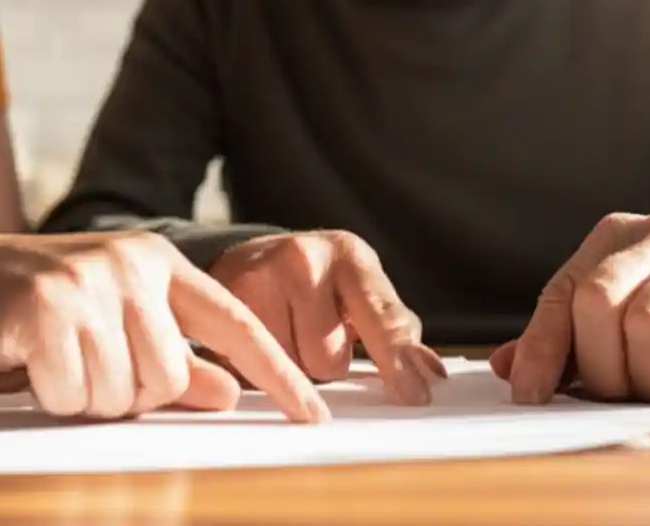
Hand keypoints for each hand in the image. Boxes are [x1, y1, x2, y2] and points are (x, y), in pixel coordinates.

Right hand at [0, 231, 328, 422]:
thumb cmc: (42, 305)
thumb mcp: (116, 323)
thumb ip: (176, 357)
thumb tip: (228, 394)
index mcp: (159, 264)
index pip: (236, 324)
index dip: (276, 373)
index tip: (313, 415)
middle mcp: (131, 265)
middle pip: (170, 378)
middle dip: (129, 395)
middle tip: (87, 368)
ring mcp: (87, 283)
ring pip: (121, 393)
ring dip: (86, 397)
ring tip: (56, 360)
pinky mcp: (45, 308)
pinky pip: (71, 392)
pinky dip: (51, 395)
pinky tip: (30, 363)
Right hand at [209, 231, 445, 404]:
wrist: (252, 255)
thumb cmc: (320, 281)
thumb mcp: (362, 289)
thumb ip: (395, 329)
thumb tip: (429, 374)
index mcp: (349, 254)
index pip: (381, 317)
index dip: (399, 362)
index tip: (415, 395)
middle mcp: (302, 259)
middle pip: (329, 362)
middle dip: (327, 362)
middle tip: (314, 332)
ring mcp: (256, 278)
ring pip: (288, 372)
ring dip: (291, 367)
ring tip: (285, 332)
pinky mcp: (220, 304)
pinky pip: (250, 371)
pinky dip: (258, 367)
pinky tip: (258, 337)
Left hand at [491, 214, 649, 403]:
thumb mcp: (608, 319)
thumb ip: (559, 341)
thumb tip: (508, 370)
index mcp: (610, 238)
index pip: (561, 294)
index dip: (541, 349)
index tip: (530, 397)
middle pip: (600, 304)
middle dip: (600, 366)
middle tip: (614, 395)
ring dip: (645, 376)